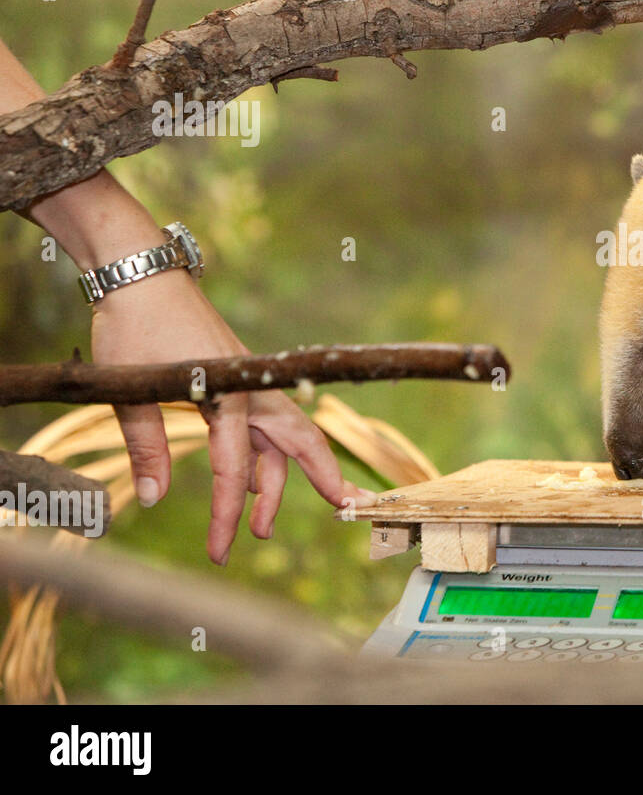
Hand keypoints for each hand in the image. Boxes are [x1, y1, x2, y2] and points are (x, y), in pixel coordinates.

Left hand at [91, 268, 375, 563]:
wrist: (141, 273)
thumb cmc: (133, 325)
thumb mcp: (130, 389)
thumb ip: (145, 444)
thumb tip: (153, 498)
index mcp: (228, 392)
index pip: (235, 467)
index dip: (226, 512)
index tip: (219, 549)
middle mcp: (249, 388)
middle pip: (296, 442)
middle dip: (314, 481)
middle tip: (333, 516)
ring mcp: (247, 381)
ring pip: (279, 437)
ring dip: (276, 479)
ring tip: (261, 525)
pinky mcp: (236, 376)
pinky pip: (261, 424)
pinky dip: (262, 454)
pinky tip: (251, 477)